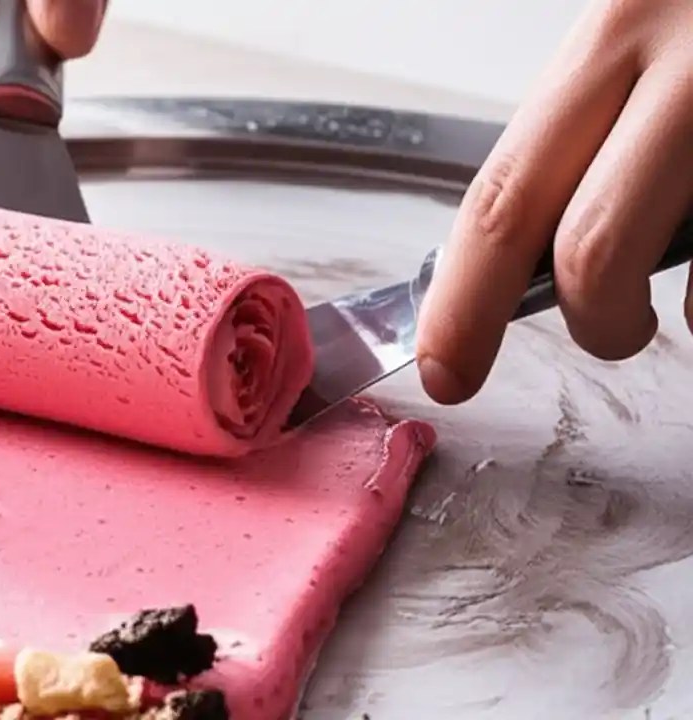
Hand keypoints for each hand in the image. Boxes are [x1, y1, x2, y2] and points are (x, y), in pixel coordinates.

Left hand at [416, 0, 691, 403]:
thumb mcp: (651, 30)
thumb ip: (596, 127)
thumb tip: (526, 258)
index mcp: (616, 33)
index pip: (504, 193)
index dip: (463, 303)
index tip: (443, 368)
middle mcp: (692, 62)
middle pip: (591, 251)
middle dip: (592, 324)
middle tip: (604, 334)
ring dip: (684, 309)